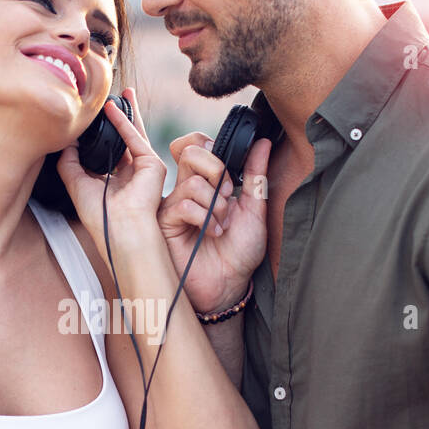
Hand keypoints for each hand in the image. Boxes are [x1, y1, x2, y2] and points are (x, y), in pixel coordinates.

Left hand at [57, 87, 167, 269]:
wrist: (120, 229)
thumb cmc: (100, 216)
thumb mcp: (76, 184)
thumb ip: (69, 161)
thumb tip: (67, 139)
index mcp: (114, 181)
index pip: (109, 152)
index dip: (103, 135)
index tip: (94, 117)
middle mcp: (131, 174)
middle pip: (125, 138)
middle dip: (122, 117)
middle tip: (115, 97)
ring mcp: (144, 169)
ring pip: (134, 134)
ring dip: (127, 113)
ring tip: (119, 93)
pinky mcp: (153, 165)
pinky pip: (136, 138)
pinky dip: (123, 123)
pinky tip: (112, 109)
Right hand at [158, 133, 270, 315]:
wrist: (229, 285)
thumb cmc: (239, 252)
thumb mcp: (254, 208)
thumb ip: (256, 175)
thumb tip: (262, 143)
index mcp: (205, 182)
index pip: (196, 145)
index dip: (210, 145)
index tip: (230, 171)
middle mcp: (186, 190)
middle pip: (190, 151)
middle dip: (216, 169)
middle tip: (226, 195)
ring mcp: (174, 206)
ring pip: (192, 183)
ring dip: (215, 205)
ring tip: (222, 224)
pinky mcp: (166, 224)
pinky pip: (183, 205)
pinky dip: (204, 218)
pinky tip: (212, 233)